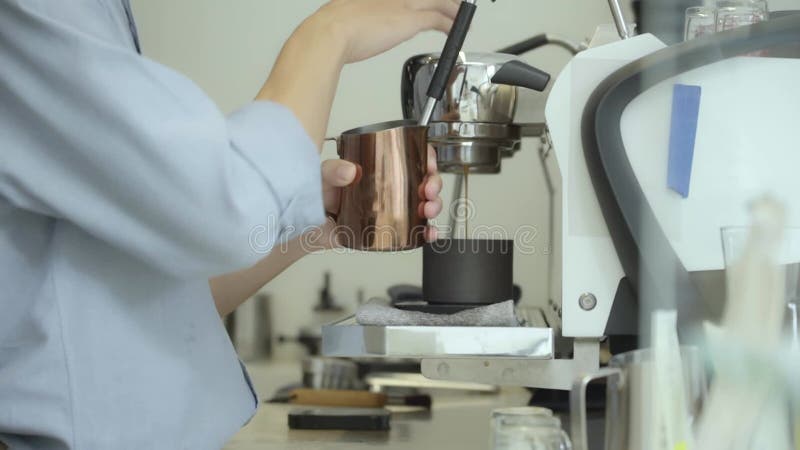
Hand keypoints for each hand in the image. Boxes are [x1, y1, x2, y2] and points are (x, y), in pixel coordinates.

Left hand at [306, 146, 442, 249]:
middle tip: (428, 190)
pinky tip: (429, 232)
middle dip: (434, 184)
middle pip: (423, 181)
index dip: (426, 157)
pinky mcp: (387, 231)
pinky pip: (413, 231)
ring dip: (434, 206)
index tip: (429, 162)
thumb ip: (332, 170)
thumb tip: (350, 171)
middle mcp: (387, 188)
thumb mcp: (322, 176)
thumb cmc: (314, 198)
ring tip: (428, 210)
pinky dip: (426, 232)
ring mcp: (389, 210)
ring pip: (423, 205)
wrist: (306, 229)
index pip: (408, 157)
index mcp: (377, 169)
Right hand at [307, 0, 460, 63]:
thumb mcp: (349, 16)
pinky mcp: (410, 19)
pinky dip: (450, 25)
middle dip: (445, 0)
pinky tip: (455, 31)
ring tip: (461, 18)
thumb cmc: (334, 29)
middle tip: (454, 6)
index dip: (425, 0)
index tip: (430, 5)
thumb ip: (364, 18)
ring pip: (439, 2)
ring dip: (453, 10)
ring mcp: (404, 3)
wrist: (330, 33)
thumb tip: (368, 27)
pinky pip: (439, 20)